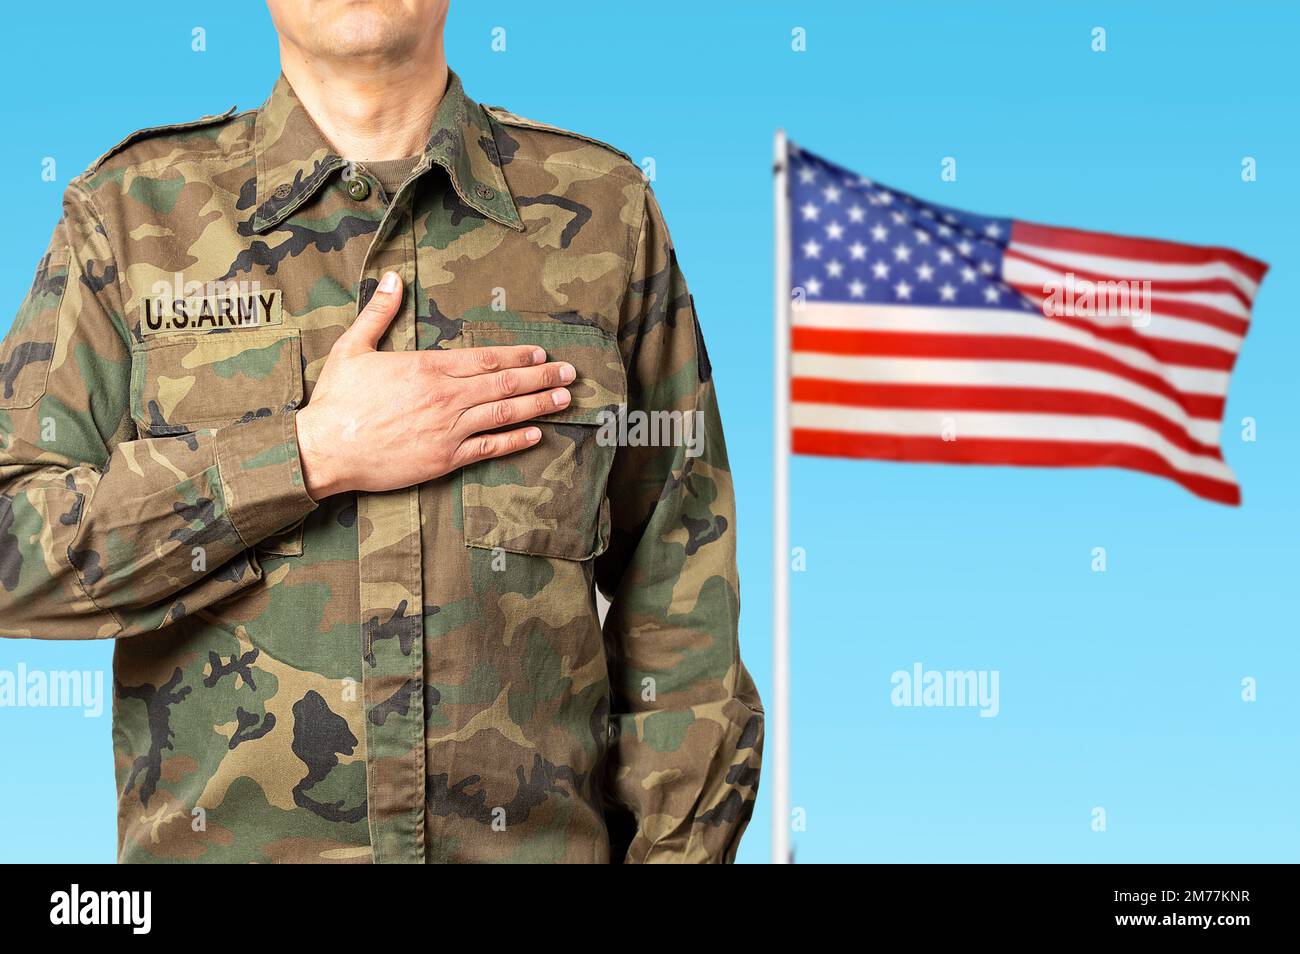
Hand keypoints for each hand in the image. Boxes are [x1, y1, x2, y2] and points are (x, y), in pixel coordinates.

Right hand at [294, 271, 573, 499]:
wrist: (324, 450)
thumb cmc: (337, 400)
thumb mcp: (354, 347)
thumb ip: (379, 312)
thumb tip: (392, 277)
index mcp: (428, 367)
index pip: (485, 358)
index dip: (517, 355)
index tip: (540, 353)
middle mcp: (446, 396)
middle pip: (504, 383)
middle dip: (541, 377)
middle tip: (570, 373)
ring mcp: (448, 429)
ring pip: (504, 413)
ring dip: (538, 405)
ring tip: (563, 400)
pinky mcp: (445, 459)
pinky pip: (489, 448)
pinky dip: (515, 441)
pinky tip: (536, 434)